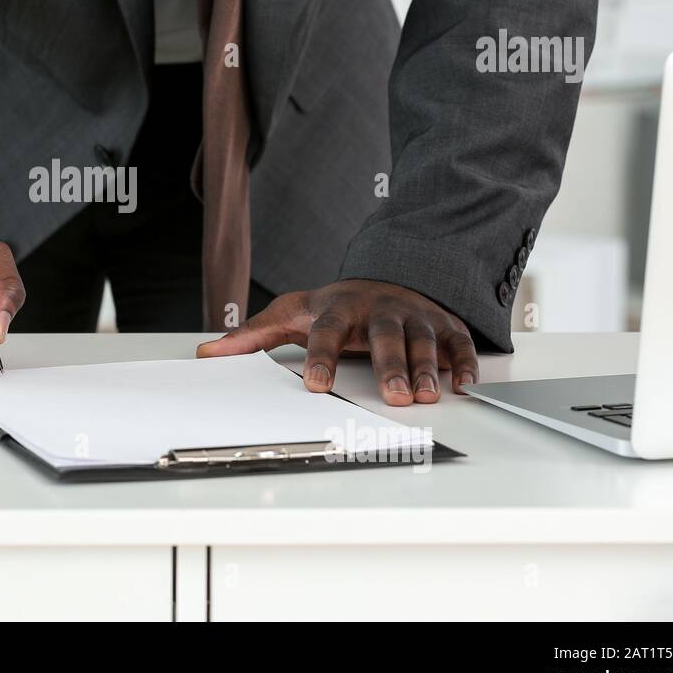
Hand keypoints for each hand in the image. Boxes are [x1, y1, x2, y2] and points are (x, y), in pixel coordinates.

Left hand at [196, 279, 478, 405]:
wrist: (388, 276)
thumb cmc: (336, 306)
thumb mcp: (291, 313)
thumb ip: (252, 335)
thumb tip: (208, 352)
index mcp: (338, 308)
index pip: (326, 332)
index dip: (321, 357)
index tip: (317, 385)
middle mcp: (378, 309)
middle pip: (384, 336)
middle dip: (389, 365)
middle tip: (392, 396)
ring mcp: (413, 315)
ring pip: (422, 340)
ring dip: (426, 368)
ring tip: (427, 395)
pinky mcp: (443, 324)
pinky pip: (457, 342)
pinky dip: (464, 362)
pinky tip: (463, 383)